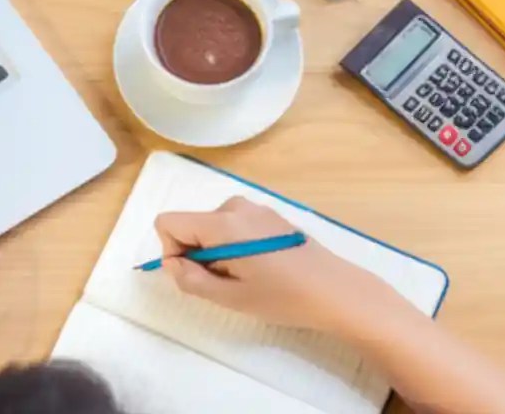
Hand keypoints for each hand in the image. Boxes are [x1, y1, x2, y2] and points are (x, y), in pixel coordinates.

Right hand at [154, 197, 404, 335]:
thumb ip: (192, 280)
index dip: (172, 250)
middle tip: (228, 281)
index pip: (168, 222)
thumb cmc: (283, 297)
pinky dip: (235, 245)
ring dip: (217, 251)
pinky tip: (263, 266)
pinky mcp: (270, 215)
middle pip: (191, 224)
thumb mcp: (232, 297)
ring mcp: (255, 208)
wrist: (336, 290)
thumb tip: (172, 264)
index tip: (196, 274)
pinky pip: (233, 225)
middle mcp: (235, 206)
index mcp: (222, 223)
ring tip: (248, 275)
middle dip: (198, 253)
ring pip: (212, 226)